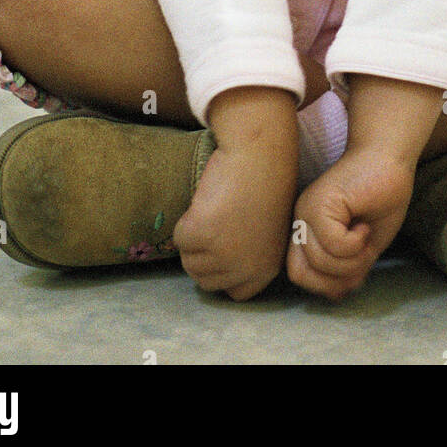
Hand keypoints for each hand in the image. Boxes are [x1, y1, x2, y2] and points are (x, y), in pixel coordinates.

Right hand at [173, 141, 296, 300]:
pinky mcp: (201, 233)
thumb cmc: (264, 184)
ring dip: (194, 238)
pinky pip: (179, 238)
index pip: (235, 293)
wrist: (259, 153)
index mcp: (265, 269)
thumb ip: (249, 255)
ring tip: (215, 209)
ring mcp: (223, 254)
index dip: (224, 271)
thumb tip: (220, 267)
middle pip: (205, 280)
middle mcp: (245, 268)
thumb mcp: (267, 231)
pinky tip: (207, 201)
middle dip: (205, 254)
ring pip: (189, 262)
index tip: (224, 248)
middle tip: (218, 222)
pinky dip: (186, 219)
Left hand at [286, 146, 415, 300]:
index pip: (299, 275)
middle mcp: (300, 220)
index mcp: (306, 231)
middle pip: (302, 274)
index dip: (328, 284)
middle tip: (362, 256)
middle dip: (337, 278)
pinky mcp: (321, 202)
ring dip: (351, 260)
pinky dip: (355, 243)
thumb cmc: (380, 198)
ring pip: (319, 262)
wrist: (390, 160)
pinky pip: (333, 244)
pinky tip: (364, 225)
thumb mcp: (363, 246)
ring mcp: (307, 210)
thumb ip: (347, 268)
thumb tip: (336, 294)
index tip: (356, 268)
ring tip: (364, 237)